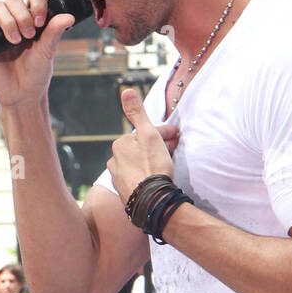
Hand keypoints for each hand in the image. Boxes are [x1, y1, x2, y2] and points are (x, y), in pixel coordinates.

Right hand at [0, 0, 77, 109]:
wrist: (21, 95)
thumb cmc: (36, 74)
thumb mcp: (47, 52)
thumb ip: (54, 32)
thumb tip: (69, 16)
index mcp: (32, 17)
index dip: (36, 1)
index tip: (40, 21)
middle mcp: (14, 18)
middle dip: (21, 15)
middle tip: (28, 36)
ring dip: (6, 20)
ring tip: (14, 41)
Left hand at [107, 89, 175, 209]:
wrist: (152, 201)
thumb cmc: (152, 166)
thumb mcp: (148, 134)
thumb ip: (137, 113)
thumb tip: (125, 91)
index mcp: (119, 145)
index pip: (145, 134)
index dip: (163, 133)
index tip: (177, 136)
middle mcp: (114, 161)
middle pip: (141, 149)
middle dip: (159, 146)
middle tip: (176, 148)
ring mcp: (119, 178)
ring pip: (140, 163)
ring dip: (154, 160)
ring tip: (169, 164)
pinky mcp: (125, 193)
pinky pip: (139, 179)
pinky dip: (149, 175)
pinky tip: (158, 179)